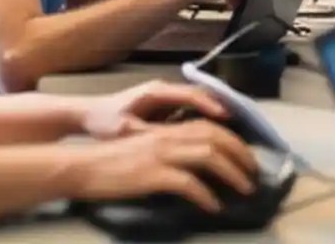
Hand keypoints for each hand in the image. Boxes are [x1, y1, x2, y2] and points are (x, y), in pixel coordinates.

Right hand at [65, 119, 257, 212]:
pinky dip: (206, 195)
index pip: (211, 127)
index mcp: (168, 129)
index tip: (247, 158)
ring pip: (209, 156)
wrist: (80, 167)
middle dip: (242, 156)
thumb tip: (198, 164)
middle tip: (254, 175)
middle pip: (217, 138)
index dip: (234, 141)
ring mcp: (161, 153)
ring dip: (233, 174)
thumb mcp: (146, 149)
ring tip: (245, 190)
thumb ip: (171, 150)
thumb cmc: (111, 162)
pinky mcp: (152, 174)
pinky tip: (214, 207)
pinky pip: (189, 183)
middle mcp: (168, 136)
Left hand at [80, 80, 230, 139]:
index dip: (210, 105)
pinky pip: (190, 109)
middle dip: (221, 107)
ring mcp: (165, 97)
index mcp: (156, 92)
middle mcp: (164, 90)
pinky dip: (204, 118)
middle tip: (241, 122)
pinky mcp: (164, 106)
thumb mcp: (124, 131)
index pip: (190, 95)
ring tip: (233, 129)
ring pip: (197, 101)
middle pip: (200, 95)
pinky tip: (214, 133)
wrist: (86, 114)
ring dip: (214, 113)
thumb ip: (149, 135)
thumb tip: (172, 143)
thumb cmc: (104, 122)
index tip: (227, 116)